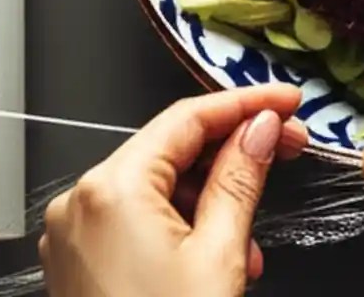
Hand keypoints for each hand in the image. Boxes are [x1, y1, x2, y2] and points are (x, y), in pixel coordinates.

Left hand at [40, 86, 306, 296]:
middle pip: (169, 149)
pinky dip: (182, 226)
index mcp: (111, 189)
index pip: (186, 119)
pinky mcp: (80, 262)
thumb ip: (241, 179)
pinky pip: (138, 221)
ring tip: (253, 240)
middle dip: (232, 152)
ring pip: (156, 188)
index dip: (244, 104)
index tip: (287, 102)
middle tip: (288, 147)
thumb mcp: (220, 255)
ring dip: (211, 198)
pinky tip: (221, 256)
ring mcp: (75, 234)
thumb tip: (260, 128)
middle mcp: (82, 203)